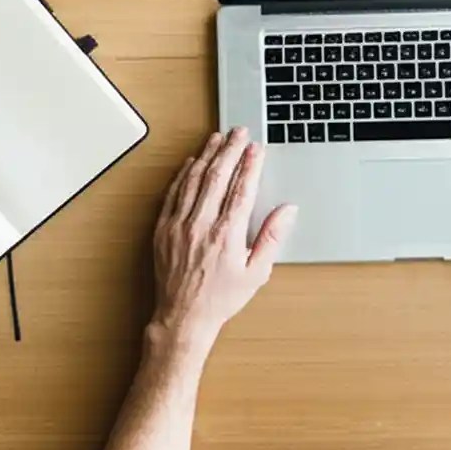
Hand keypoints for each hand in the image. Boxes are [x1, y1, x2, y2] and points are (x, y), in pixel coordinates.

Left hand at [149, 127, 297, 355]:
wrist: (183, 317)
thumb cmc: (221, 298)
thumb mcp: (257, 272)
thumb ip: (272, 237)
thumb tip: (287, 210)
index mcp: (227, 235)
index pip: (242, 189)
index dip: (250, 164)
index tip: (256, 148)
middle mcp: (202, 225)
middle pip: (218, 176)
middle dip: (230, 150)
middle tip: (239, 132)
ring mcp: (179, 225)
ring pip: (194, 180)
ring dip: (207, 155)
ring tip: (217, 138)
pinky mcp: (163, 229)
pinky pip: (173, 193)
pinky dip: (183, 174)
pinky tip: (191, 162)